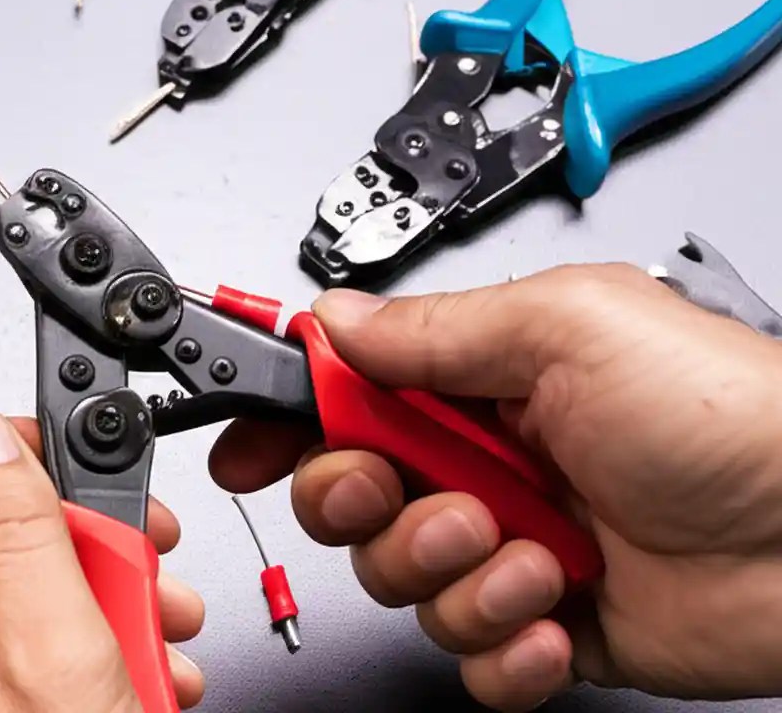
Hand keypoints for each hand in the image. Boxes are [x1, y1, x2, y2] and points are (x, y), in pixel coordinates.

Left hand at [0, 410, 204, 712]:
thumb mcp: (59, 657)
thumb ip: (19, 533)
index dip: (49, 471)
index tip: (119, 492)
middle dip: (92, 562)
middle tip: (153, 600)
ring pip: (12, 614)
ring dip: (97, 623)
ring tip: (155, 664)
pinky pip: (3, 672)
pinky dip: (70, 673)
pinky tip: (122, 697)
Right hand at [211, 264, 781, 710]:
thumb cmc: (726, 415)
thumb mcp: (568, 327)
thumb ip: (433, 329)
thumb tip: (335, 318)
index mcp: (478, 380)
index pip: (345, 397)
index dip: (284, 420)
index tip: (248, 443)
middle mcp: (483, 463)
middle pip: (349, 498)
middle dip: (369, 509)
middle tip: (425, 496)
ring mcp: (510, 546)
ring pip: (402, 583)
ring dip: (457, 577)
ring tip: (530, 553)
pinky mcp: (542, 623)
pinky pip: (469, 656)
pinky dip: (505, 647)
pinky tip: (558, 615)